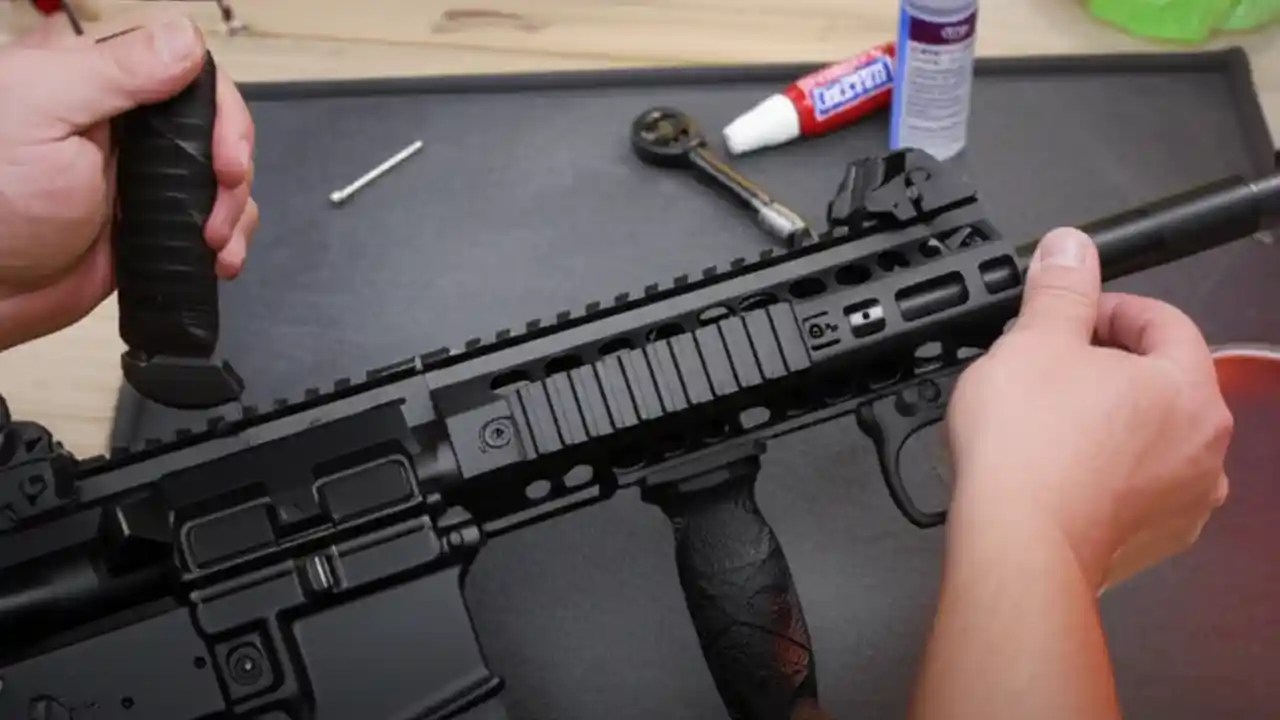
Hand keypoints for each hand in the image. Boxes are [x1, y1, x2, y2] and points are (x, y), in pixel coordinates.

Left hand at [0, 15, 257, 350]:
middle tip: (223, 195)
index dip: (221, 110)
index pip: (187, 69)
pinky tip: (218, 256)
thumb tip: (185, 39)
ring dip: (235, 208)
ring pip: (222, 175)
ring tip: (215, 241)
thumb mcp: (40, 114)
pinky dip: (228, 239)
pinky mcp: (152, 220)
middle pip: (215, 125)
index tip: (222, 156)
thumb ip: (113, 71)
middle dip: (233, 165)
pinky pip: (212, 219)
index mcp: (94, 81)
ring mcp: (142, 175)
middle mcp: (124, 124)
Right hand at [945, 227, 1232, 590]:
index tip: (1069, 315)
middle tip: (1046, 364)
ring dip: (1104, 421)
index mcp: (1189, 390)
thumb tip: (1070, 249)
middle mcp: (1203, 448)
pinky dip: (1100, 471)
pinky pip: (1132, 485)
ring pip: (1147, 436)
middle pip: (1159, 380)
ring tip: (1044, 420)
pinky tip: (1054, 468)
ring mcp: (1183, 500)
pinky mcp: (1152, 540)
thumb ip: (1060, 289)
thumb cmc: (1030, 454)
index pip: (1163, 321)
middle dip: (1103, 365)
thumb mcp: (1033, 342)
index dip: (1108, 308)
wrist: (1016, 548)